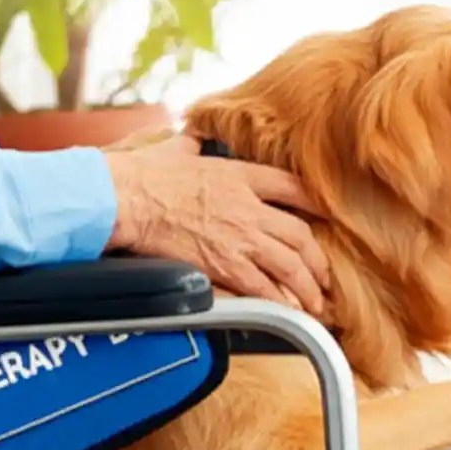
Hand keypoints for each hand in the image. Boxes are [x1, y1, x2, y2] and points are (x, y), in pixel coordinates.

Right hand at [102, 135, 330, 313]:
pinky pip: (263, 288)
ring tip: (315, 302)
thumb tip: (191, 139)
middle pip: (300, 236)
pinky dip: (280, 301)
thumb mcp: (178, 149)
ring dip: (307, 287)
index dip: (313, 203)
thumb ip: (193, 146)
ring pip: (290, 266)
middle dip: (318, 261)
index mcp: (241, 176)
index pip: (293, 187)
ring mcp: (240, 239)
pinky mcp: (224, 266)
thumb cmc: (144, 174)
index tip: (324, 215)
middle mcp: (249, 208)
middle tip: (324, 277)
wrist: (126, 200)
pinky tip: (289, 309)